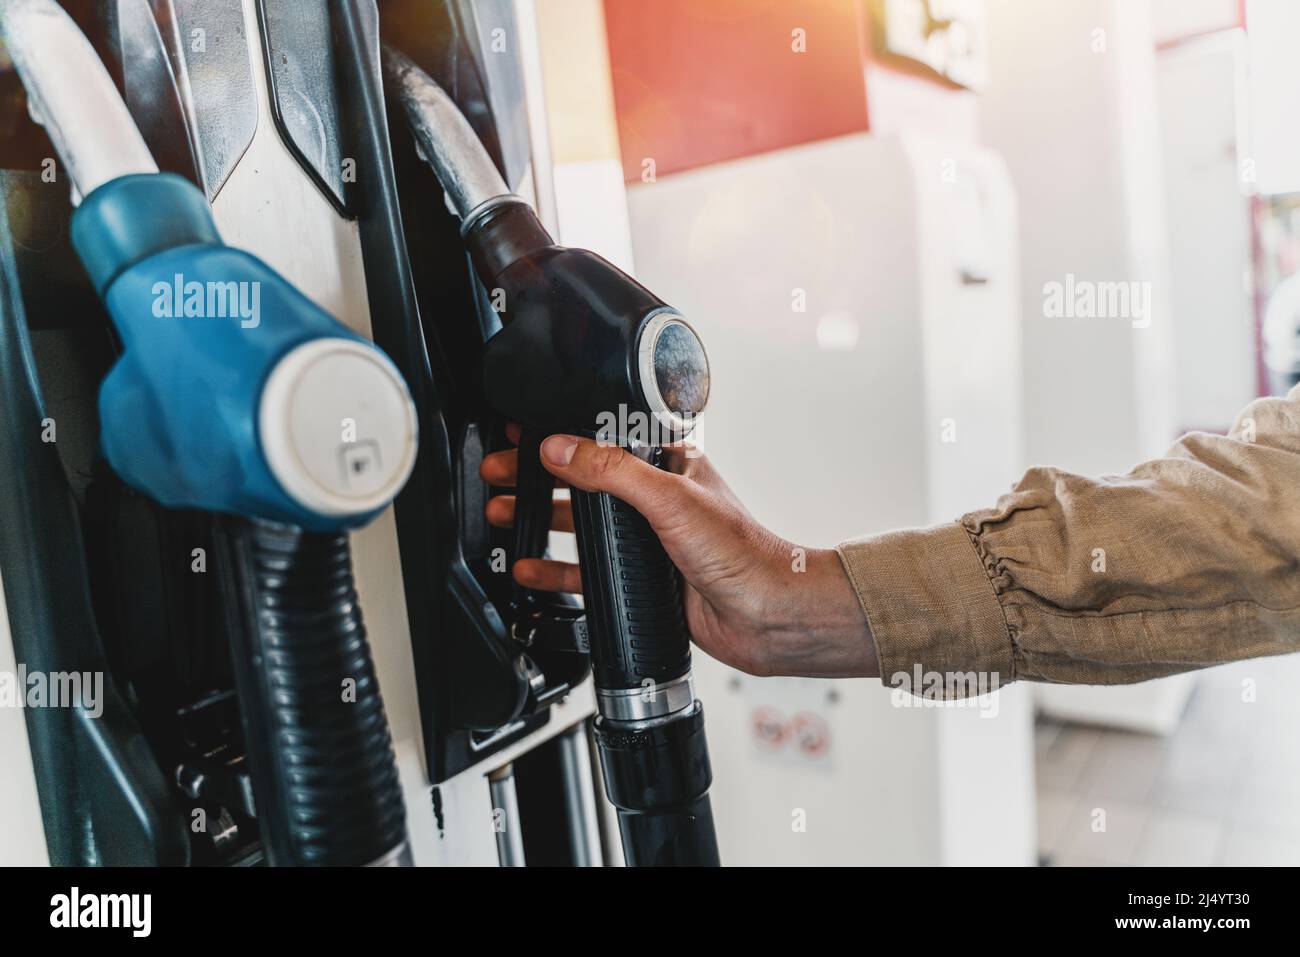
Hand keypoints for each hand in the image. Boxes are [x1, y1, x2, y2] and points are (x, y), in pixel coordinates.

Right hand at [480, 428, 878, 678]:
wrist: (768, 617)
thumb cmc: (744, 553)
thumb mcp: (670, 499)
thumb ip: (611, 471)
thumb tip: (560, 446)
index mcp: (669, 466)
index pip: (605, 439)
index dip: (561, 435)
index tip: (522, 434)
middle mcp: (657, 500)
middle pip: (583, 480)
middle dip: (536, 476)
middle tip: (498, 473)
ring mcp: (648, 541)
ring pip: (581, 524)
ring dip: (539, 518)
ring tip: (500, 513)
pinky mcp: (642, 579)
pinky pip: (589, 570)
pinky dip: (557, 568)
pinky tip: (532, 568)